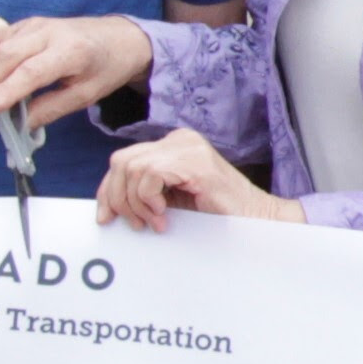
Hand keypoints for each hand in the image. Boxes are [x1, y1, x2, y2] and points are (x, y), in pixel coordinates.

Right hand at [0, 13, 154, 131]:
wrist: (118, 37)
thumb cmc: (105, 69)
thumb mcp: (85, 95)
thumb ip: (50, 109)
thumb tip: (17, 125)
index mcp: (71, 50)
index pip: (30, 71)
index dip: (5, 91)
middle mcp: (49, 32)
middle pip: (6, 56)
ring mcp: (35, 24)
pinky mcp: (25, 24)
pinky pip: (0, 42)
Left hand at [96, 128, 296, 231]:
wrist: (256, 218)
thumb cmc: (217, 213)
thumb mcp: (171, 200)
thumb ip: (144, 193)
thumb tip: (108, 206)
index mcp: (172, 145)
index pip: (124, 160)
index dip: (109, 189)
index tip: (107, 216)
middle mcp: (179, 140)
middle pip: (121, 161)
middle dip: (117, 197)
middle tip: (134, 223)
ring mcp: (188, 148)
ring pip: (132, 169)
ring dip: (136, 204)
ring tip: (155, 222)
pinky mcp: (195, 162)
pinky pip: (149, 176)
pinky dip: (149, 200)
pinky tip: (165, 215)